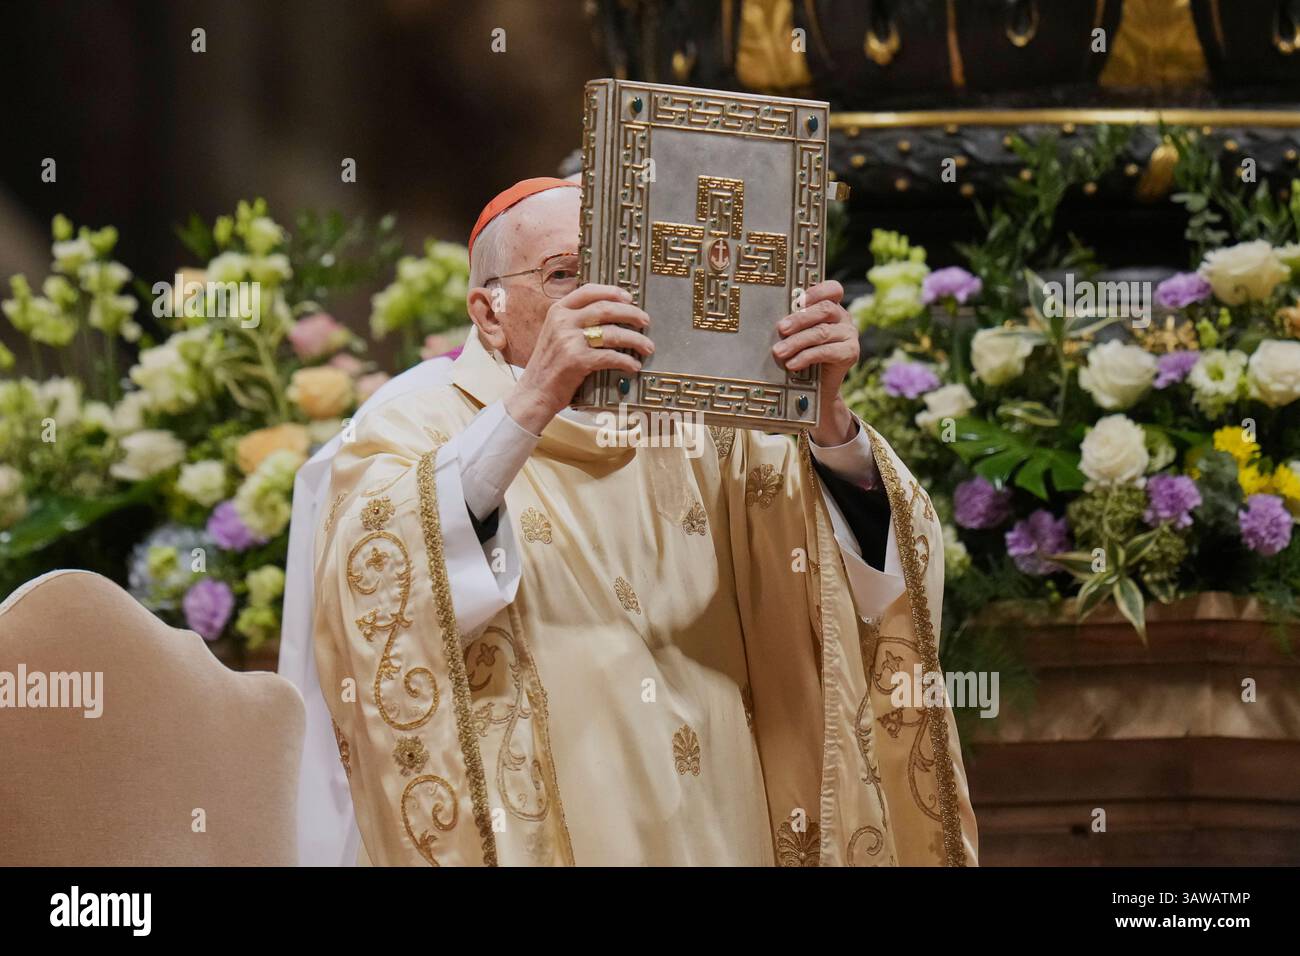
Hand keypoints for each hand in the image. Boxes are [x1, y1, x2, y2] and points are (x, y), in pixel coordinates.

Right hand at [505, 284, 652, 434]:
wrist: (533, 393)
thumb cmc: (549, 366)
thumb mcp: (555, 334)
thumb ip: (575, 322)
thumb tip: (610, 315)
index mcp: (558, 311)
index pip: (589, 291)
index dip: (613, 292)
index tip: (630, 298)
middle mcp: (563, 321)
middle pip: (606, 308)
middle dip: (631, 314)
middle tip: (645, 321)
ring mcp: (569, 340)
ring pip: (612, 333)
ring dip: (635, 340)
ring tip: (647, 347)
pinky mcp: (577, 360)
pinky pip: (610, 356)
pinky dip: (626, 361)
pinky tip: (633, 366)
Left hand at [771, 279, 859, 445]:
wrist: (816, 390)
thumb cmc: (801, 357)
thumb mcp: (796, 336)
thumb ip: (792, 324)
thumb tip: (771, 317)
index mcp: (831, 307)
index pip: (833, 289)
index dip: (817, 291)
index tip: (799, 299)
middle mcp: (843, 318)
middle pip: (824, 310)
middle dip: (800, 319)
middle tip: (780, 329)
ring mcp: (849, 335)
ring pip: (822, 332)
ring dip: (797, 341)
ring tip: (779, 351)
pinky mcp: (851, 353)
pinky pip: (827, 351)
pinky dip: (806, 357)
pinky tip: (792, 364)